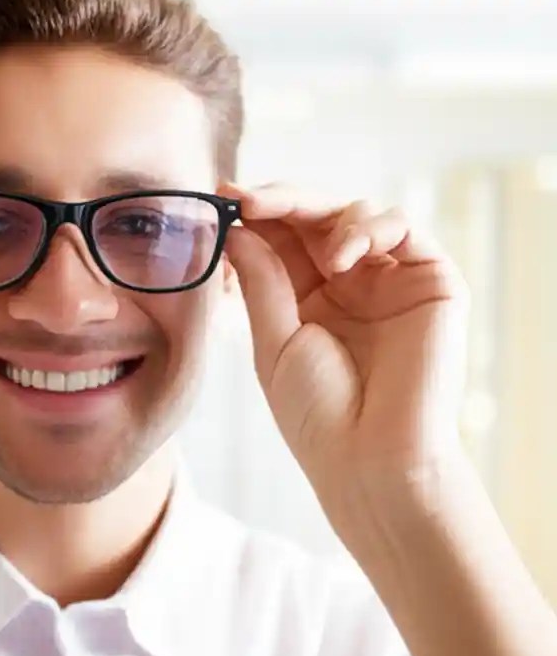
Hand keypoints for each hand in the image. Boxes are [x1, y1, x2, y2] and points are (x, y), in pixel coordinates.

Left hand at [219, 181, 470, 502]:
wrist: (372, 459)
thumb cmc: (319, 414)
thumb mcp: (273, 341)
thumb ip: (261, 280)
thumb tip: (237, 227)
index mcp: (307, 297)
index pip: (281, 237)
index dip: (255, 214)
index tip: (223, 196)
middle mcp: (350, 283)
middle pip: (316, 217)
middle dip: (281, 200)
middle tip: (247, 198)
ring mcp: (390, 279)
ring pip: (357, 212)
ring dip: (321, 213)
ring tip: (302, 245)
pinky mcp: (431, 281)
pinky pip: (402, 228)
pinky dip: (368, 227)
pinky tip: (341, 258)